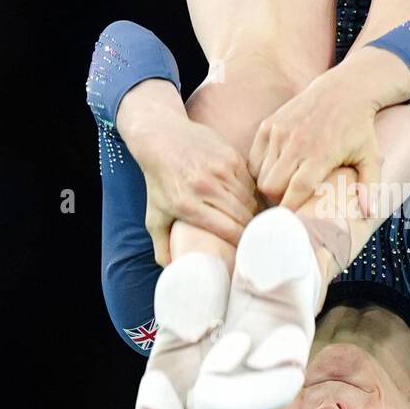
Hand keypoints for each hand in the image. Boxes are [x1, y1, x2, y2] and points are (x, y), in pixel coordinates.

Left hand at [117, 79, 256, 264]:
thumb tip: (174, 272)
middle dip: (251, 231)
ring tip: (254, 225)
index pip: (228, 230)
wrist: (162, 136)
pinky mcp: (231, 157)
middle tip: (254, 242)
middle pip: (243, 216)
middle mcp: (205, 186)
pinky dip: (252, 195)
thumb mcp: (155, 216)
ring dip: (254, 214)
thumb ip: (162, 247)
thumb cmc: (159, 181)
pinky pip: (251, 183)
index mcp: (187, 204)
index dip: (241, 243)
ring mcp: (220, 169)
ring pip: (250, 200)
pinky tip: (250, 204)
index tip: (245, 253)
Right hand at [248, 53, 407, 213]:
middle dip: (277, 200)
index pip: (296, 191)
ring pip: (261, 174)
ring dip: (269, 186)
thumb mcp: (371, 157)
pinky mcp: (269, 124)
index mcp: (321, 154)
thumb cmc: (359, 128)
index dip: (290, 210)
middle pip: (271, 186)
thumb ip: (369, 186)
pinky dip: (260, 169)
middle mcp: (297, 143)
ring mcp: (280, 132)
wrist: (343, 90)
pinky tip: (275, 171)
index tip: (292, 223)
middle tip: (287, 204)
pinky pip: (254, 158)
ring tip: (282, 189)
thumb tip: (370, 214)